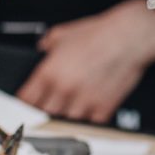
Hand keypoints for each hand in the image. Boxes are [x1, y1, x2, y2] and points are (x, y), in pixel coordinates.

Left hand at [16, 0, 154, 123]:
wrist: (128, 38)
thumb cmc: (98, 33)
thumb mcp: (62, 33)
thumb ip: (46, 44)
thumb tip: (41, 49)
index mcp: (50, 72)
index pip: (27, 98)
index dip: (25, 99)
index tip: (27, 98)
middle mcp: (64, 90)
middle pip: (44, 111)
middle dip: (45, 104)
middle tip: (52, 94)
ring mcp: (84, 102)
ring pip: (65, 118)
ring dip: (66, 110)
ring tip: (73, 95)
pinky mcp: (103, 109)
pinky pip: (88, 121)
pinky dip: (87, 114)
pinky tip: (90, 99)